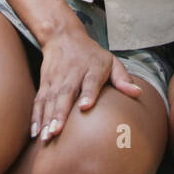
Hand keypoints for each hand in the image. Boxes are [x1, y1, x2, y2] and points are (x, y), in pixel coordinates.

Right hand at [32, 28, 141, 144]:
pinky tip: (35, 132)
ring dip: (46, 119)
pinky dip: (36, 116)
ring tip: (44, 137)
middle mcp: (72, 73)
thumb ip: (122, 78)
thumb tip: (138, 93)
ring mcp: (56, 78)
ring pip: (49, 99)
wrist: (63, 36)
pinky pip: (39, 100)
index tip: (85, 107)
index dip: (88, 93)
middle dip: (59, 113)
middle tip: (56, 132)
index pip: (90, 81)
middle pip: (65, 93)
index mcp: (91, 68)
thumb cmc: (92, 55)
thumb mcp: (110, 61)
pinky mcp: (45, 82)